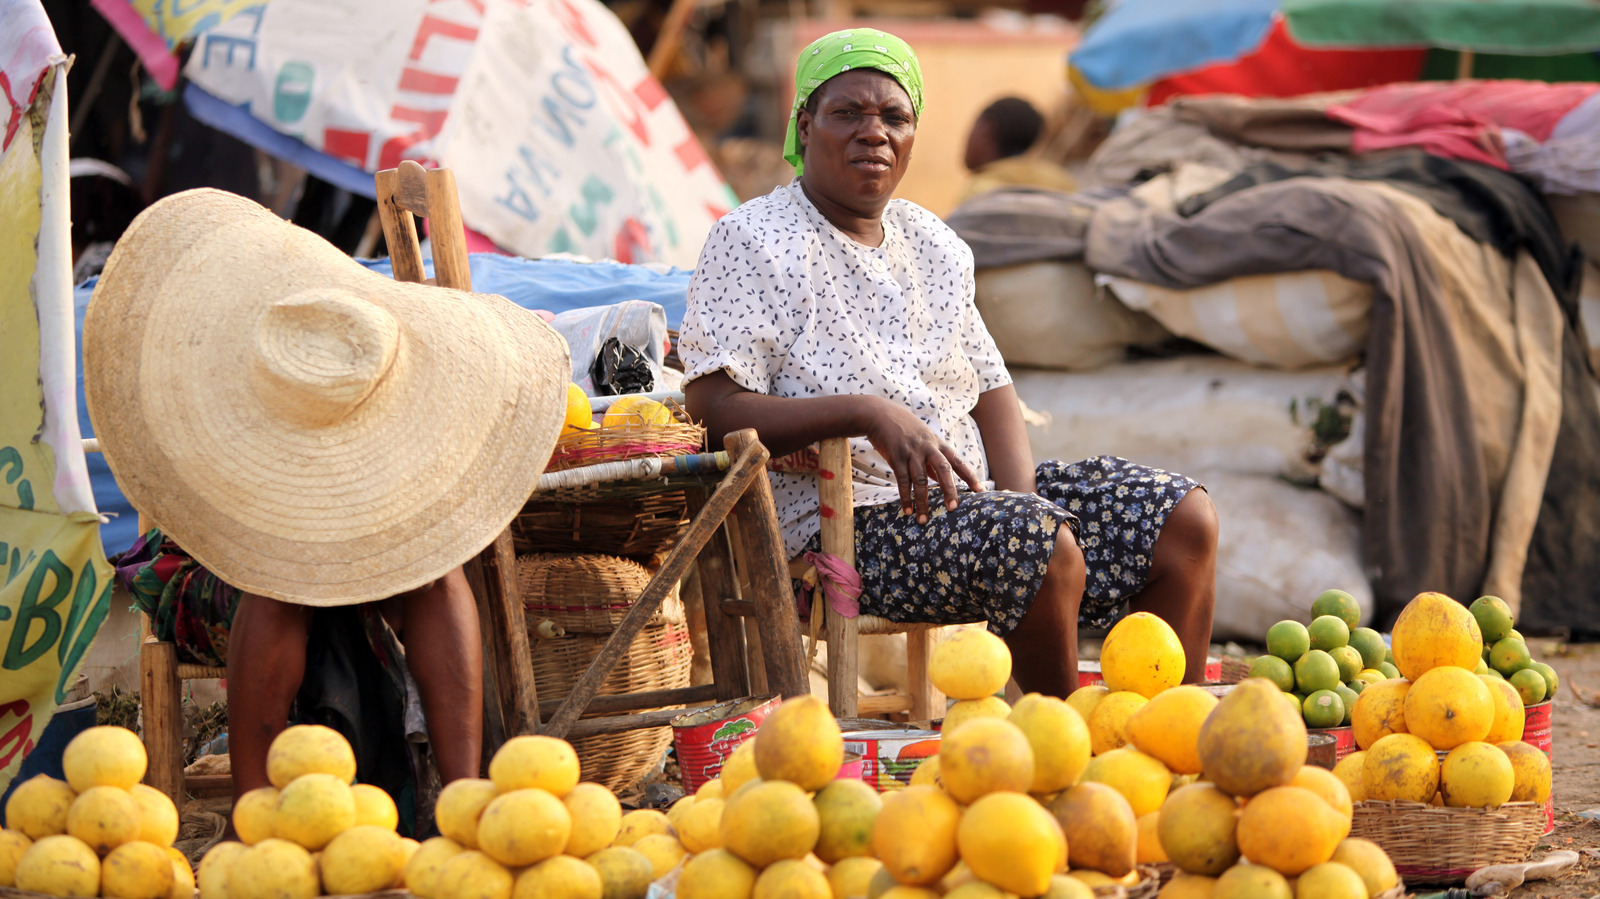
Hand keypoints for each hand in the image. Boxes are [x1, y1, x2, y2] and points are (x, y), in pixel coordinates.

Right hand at [860, 398, 983, 522]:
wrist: (881, 415)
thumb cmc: (906, 430)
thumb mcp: (924, 440)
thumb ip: (932, 460)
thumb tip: (940, 479)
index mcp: (938, 444)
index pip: (958, 461)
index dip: (970, 476)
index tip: (980, 491)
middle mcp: (928, 448)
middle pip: (943, 469)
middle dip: (950, 490)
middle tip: (953, 508)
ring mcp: (911, 452)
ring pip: (920, 480)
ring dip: (922, 501)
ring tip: (923, 520)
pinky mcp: (895, 456)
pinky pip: (902, 480)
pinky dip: (905, 497)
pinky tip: (908, 510)